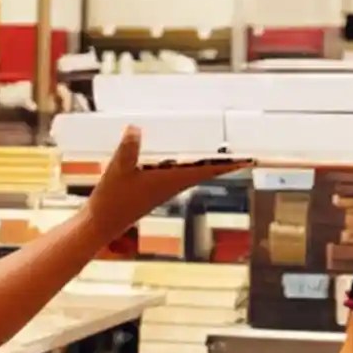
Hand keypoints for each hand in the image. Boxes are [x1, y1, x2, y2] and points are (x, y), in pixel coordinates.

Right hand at [84, 126, 251, 241]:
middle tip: (245, 143)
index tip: (252, 158)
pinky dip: (189, 160)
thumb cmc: (112, 200)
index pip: (210, 169)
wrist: (100, 224)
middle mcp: (175, 183)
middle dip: (226, 157)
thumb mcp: (118, 170)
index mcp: (173, 180)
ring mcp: (167, 186)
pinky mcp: (157, 186)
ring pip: (195, 169)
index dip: (231, 163)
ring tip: (225, 143)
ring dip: (210, 158)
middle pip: (208, 168)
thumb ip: (128, 149)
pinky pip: (181, 170)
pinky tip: (186, 150)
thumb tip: (136, 128)